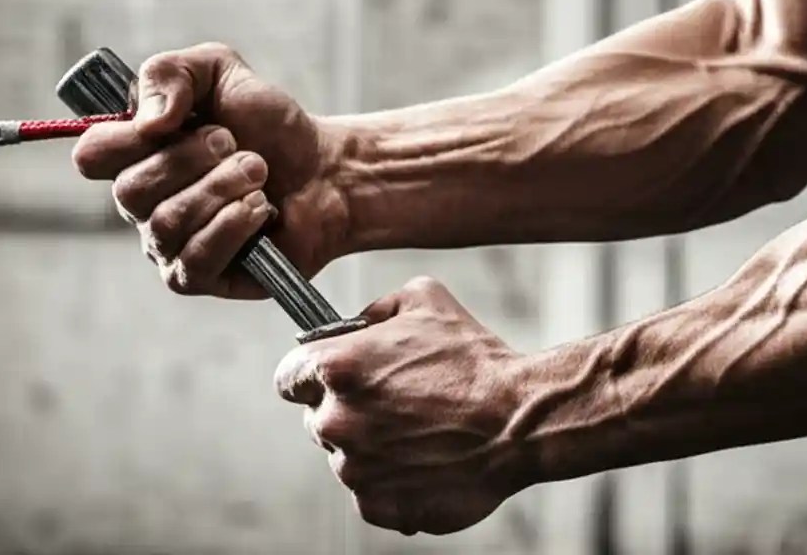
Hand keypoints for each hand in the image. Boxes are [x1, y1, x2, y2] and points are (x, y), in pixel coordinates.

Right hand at [72, 42, 350, 297]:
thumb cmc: (270, 126)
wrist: (327, 170)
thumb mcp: (220, 71)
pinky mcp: (202, 277)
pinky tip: (262, 210)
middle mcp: (144, 204)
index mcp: (136, 155)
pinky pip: (194, 260)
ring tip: (259, 173)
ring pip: (167, 224)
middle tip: (239, 147)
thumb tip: (147, 122)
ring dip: (223, 188)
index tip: (181, 119)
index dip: (129, 137)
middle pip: (130, 190)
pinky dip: (233, 226)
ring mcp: (169, 245)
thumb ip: (169, 73)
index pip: (92, 155)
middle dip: (193, 160)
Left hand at [274, 277, 527, 534]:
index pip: (288, 377)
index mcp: (335, 368)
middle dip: (348, 409)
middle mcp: (336, 420)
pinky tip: (426, 459)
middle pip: (318, 417)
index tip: (334, 377)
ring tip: (420, 431)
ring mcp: (354, 470)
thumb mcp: (424, 300)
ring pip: (346, 457)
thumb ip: (376, 309)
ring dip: (371, 446)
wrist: (518, 420)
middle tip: (395, 401)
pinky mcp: (378, 506)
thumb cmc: (474, 360)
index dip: (310, 374)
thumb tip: (359, 324)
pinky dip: (392, 481)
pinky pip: (370, 493)